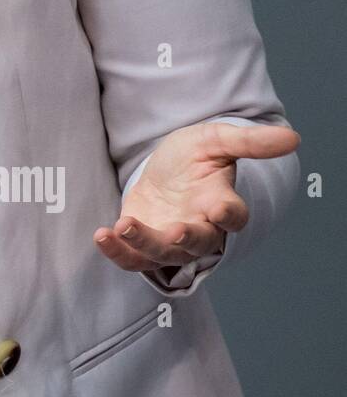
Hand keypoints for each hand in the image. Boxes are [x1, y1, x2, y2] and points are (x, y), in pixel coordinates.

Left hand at [93, 120, 299, 274]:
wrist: (163, 168)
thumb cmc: (194, 156)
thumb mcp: (215, 140)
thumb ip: (249, 141)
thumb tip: (293, 137)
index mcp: (221, 202)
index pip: (233, 217)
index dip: (228, 214)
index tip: (219, 207)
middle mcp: (199, 227)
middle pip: (198, 243)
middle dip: (185, 240)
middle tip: (174, 232)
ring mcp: (170, 239)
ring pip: (161, 254)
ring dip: (143, 245)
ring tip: (122, 227)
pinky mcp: (143, 244)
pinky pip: (132, 258)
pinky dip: (117, 252)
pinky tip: (102, 235)